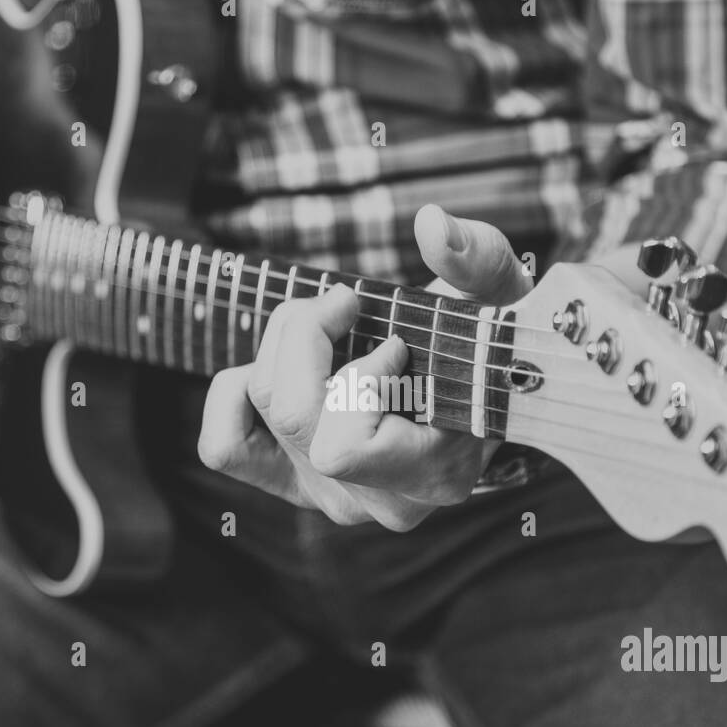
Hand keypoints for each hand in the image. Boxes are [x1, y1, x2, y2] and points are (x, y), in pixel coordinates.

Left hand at [198, 204, 532, 530]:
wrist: (482, 387)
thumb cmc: (492, 341)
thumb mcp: (501, 293)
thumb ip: (478, 258)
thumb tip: (430, 225)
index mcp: (436, 474)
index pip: (343, 449)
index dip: (358, 379)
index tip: (397, 342)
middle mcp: (380, 501)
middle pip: (292, 413)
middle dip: (308, 334)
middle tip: (349, 303)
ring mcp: (332, 496)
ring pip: (264, 409)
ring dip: (284, 345)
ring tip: (328, 326)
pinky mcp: (293, 482)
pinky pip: (224, 445)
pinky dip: (237, 393)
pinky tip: (283, 367)